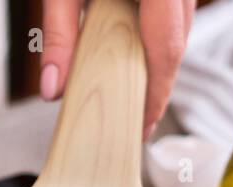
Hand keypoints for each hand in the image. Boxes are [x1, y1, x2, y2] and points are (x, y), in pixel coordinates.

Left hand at [40, 0, 195, 139]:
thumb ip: (59, 33)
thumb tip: (53, 89)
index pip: (166, 51)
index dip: (157, 95)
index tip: (144, 126)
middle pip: (176, 45)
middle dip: (158, 87)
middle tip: (138, 124)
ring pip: (179, 30)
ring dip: (159, 63)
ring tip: (135, 97)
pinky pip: (173, 15)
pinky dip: (157, 38)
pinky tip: (136, 56)